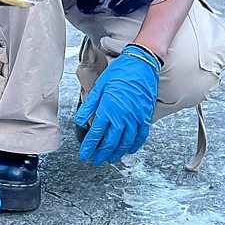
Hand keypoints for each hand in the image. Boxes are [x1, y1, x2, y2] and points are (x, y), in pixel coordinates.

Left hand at [74, 44, 159, 165]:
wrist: (142, 64)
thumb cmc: (120, 72)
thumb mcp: (100, 86)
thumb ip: (90, 106)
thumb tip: (79, 120)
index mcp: (108, 108)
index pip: (96, 134)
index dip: (89, 146)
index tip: (84, 154)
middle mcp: (122, 116)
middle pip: (110, 142)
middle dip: (101, 154)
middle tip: (95, 160)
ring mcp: (136, 118)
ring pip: (125, 142)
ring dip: (116, 153)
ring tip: (110, 159)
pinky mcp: (146, 116)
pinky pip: (140, 136)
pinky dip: (134, 145)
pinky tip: (129, 150)